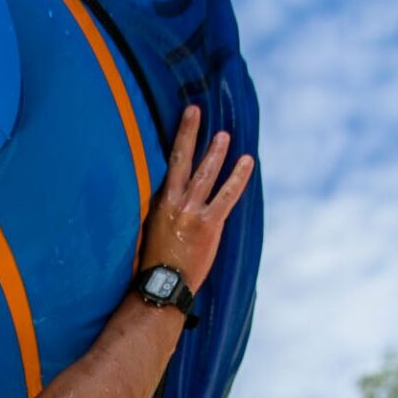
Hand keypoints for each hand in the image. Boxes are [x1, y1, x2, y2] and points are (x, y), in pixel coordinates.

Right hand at [139, 106, 253, 294]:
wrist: (161, 286)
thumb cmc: (154, 263)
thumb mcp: (149, 230)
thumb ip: (161, 210)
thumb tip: (169, 197)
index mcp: (158, 203)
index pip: (167, 165)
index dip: (177, 139)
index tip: (184, 119)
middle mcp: (174, 202)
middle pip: (183, 160)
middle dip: (189, 134)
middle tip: (195, 111)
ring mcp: (192, 212)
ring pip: (206, 174)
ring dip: (216, 152)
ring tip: (223, 136)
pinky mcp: (209, 224)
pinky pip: (227, 195)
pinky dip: (238, 177)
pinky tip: (247, 162)